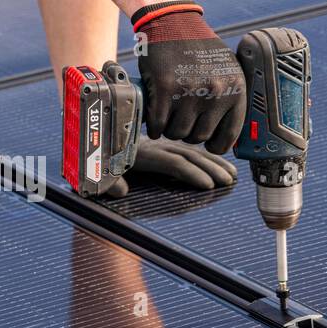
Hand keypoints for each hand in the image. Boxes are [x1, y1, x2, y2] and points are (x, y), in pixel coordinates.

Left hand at [99, 136, 236, 197]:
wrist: (95, 136)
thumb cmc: (96, 159)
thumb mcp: (97, 171)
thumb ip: (108, 181)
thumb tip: (121, 191)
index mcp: (141, 152)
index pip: (171, 162)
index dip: (190, 173)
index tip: (207, 185)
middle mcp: (154, 145)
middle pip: (187, 155)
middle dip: (210, 168)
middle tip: (228, 181)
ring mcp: (161, 144)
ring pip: (192, 150)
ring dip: (213, 162)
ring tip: (231, 174)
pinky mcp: (164, 145)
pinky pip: (188, 149)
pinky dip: (206, 155)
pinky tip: (221, 163)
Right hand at [135, 10, 246, 152]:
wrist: (174, 22)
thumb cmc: (198, 48)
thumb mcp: (226, 69)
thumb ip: (229, 98)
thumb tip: (228, 136)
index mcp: (235, 89)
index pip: (228, 136)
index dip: (214, 144)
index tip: (206, 143)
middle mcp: (216, 92)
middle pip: (199, 137)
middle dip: (188, 133)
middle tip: (181, 120)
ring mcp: (190, 91)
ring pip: (177, 132)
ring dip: (170, 129)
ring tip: (168, 116)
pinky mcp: (166, 89)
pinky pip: (158, 124)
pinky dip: (154, 126)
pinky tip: (154, 118)